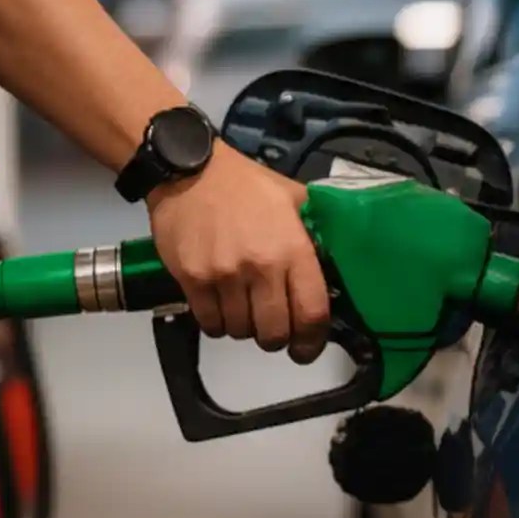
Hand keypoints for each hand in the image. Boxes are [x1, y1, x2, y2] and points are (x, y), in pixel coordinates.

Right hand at [146, 144, 330, 362]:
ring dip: (245, 328)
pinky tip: (220, 306)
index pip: (311, 312)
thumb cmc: (244, 183)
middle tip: (273, 327)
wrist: (188, 170)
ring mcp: (224, 276)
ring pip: (240, 331)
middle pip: (275, 333)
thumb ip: (313, 232)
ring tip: (243, 308)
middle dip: (276, 338)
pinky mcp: (193, 280)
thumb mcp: (293, 198)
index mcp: (293, 249)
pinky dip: (217, 323)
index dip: (312, 341)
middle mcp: (261, 267)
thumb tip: (331, 264)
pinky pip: (210, 323)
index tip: (307, 347)